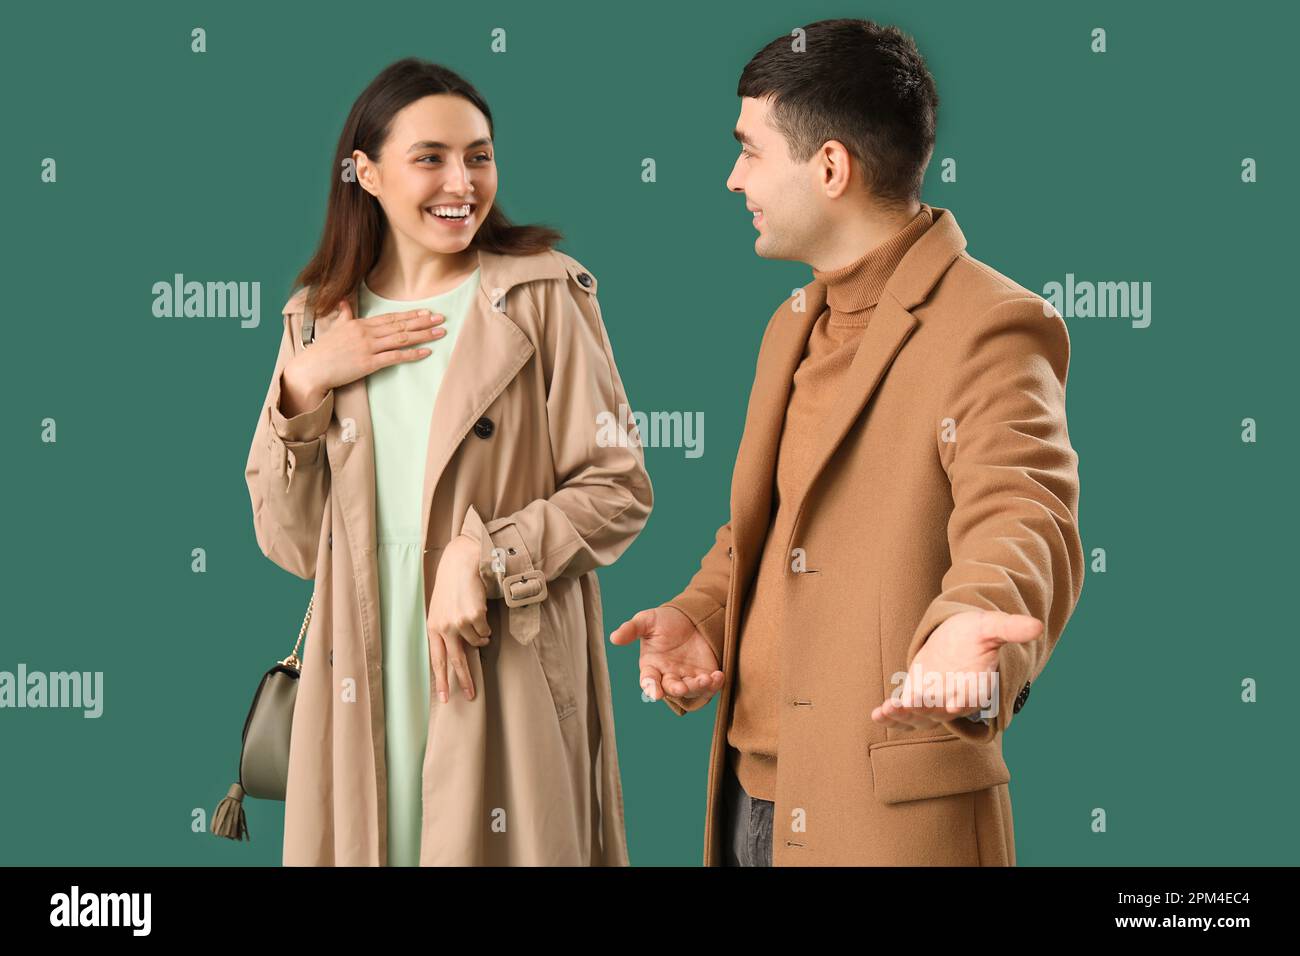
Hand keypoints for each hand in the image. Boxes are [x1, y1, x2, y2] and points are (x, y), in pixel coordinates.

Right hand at [280, 299, 447, 412]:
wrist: (311, 369)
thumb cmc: (322, 351)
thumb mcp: (335, 328)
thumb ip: (344, 314)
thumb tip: (344, 300)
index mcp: (359, 323)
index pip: (391, 317)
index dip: (410, 314)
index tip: (427, 311)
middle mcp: (366, 333)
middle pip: (400, 325)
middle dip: (423, 322)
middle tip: (442, 319)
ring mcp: (368, 347)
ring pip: (401, 339)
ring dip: (423, 336)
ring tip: (439, 333)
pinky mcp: (368, 363)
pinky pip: (395, 357)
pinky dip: (412, 354)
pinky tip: (426, 352)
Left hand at [427, 533, 489, 702]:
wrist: (460, 565)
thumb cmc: (451, 588)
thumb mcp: (441, 611)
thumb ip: (445, 632)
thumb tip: (460, 653)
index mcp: (433, 628)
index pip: (436, 660)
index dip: (442, 680)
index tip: (445, 699)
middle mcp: (444, 627)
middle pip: (456, 660)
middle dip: (465, 680)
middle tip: (470, 695)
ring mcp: (459, 622)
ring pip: (476, 643)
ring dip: (481, 639)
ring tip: (478, 625)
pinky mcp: (474, 616)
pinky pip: (485, 631)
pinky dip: (486, 628)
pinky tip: (481, 614)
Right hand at [610, 605, 723, 702]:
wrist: (690, 616)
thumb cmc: (665, 620)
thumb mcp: (646, 620)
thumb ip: (631, 629)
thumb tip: (613, 638)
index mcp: (652, 666)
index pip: (649, 681)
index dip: (651, 687)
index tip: (655, 693)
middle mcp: (669, 676)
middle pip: (672, 690)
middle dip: (677, 690)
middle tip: (682, 687)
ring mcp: (687, 677)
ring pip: (692, 692)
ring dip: (698, 688)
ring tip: (706, 679)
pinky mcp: (705, 675)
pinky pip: (710, 687)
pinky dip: (715, 685)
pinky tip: (718, 676)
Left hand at [871, 610, 1043, 728]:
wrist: (956, 637)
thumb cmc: (975, 633)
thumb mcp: (990, 626)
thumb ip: (1009, 628)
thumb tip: (1038, 625)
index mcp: (976, 685)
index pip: (971, 697)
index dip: (961, 701)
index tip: (951, 706)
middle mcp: (954, 698)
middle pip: (939, 710)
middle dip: (923, 710)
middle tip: (907, 705)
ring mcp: (934, 701)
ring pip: (918, 715)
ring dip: (902, 715)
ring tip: (886, 710)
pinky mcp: (916, 698)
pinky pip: (903, 711)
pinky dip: (891, 715)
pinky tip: (876, 714)